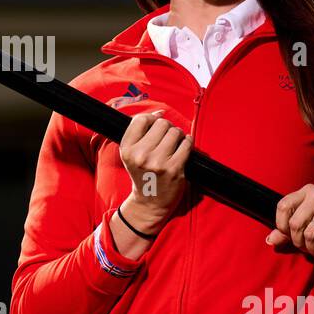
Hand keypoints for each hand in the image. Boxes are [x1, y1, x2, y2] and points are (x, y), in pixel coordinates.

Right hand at [117, 110, 192, 234]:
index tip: (155, 126)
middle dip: (166, 128)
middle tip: (165, 139)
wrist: (150, 202)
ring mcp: (158, 163)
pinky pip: (186, 143)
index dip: (151, 119)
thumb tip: (160, 112)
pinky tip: (182, 149)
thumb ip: (141, 131)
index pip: (141, 119)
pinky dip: (187, 143)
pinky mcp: (175, 169)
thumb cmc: (142, 173)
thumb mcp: (132, 153)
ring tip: (173, 145)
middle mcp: (140, 155)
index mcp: (127, 149)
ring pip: (175, 132)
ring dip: (178, 135)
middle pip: (161, 124)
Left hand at [266, 184, 313, 260]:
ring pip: (309, 234)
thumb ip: (291, 228)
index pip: (282, 206)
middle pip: (294, 224)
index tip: (292, 237)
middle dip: (299, 243)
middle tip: (308, 250)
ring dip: (312, 250)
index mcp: (308, 190)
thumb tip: (270, 240)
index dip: (282, 226)